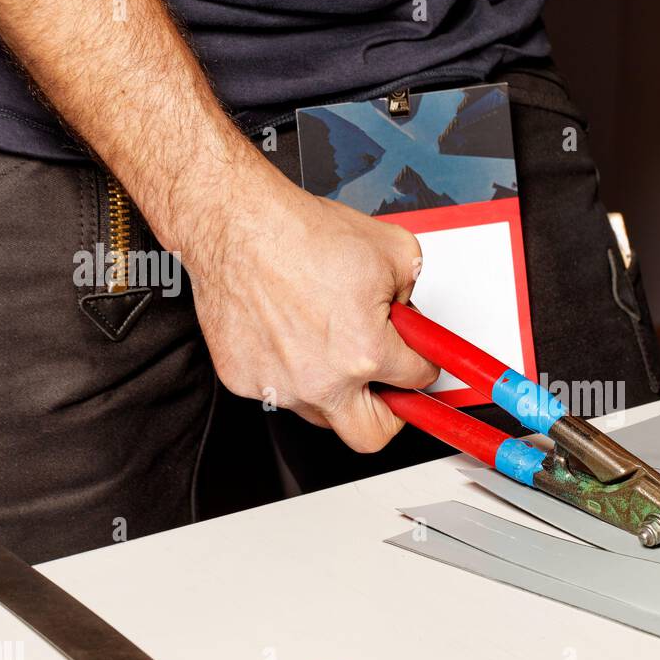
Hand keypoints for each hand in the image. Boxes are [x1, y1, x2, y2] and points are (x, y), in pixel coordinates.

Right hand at [181, 164, 438, 451]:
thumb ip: (415, 294)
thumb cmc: (299, 233)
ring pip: (322, 415)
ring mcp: (281, 385)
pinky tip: (292, 337)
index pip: (417, 381)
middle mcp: (323, 379)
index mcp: (366, 351)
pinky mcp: (244, 382)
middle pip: (372, 434)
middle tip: (388, 389)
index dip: (423, 366)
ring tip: (332, 349)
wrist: (236, 224)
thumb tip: (413, 316)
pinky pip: (280, 393)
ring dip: (336, 391)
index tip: (417, 363)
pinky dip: (291, 373)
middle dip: (388, 414)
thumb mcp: (394, 250)